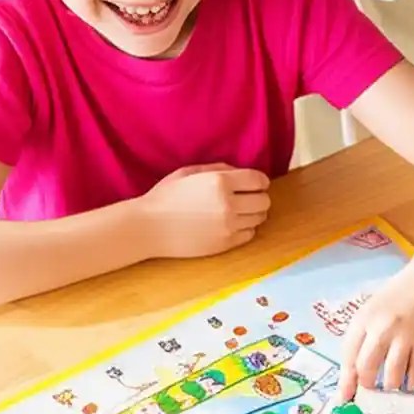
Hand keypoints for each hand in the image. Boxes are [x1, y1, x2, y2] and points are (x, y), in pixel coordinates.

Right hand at [141, 163, 270, 258]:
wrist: (149, 228)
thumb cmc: (166, 197)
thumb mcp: (190, 172)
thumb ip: (218, 169)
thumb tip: (240, 173)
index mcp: (220, 182)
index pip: (258, 180)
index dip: (260, 181)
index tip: (254, 183)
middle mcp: (228, 204)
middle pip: (264, 201)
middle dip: (258, 197)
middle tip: (247, 198)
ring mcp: (228, 226)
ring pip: (259, 219)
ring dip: (253, 214)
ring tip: (238, 212)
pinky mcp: (225, 244)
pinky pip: (250, 234)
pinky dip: (245, 229)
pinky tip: (231, 225)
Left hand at [338, 260, 413, 401]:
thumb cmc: (404, 293)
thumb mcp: (376, 308)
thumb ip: (365, 335)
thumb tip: (357, 371)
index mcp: (364, 318)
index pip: (348, 356)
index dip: (346, 381)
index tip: (345, 397)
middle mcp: (381, 329)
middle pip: (366, 370)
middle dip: (368, 385)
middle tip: (374, 388)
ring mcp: (405, 337)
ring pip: (392, 377)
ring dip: (392, 385)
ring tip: (396, 382)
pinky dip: (413, 382)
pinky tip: (413, 378)